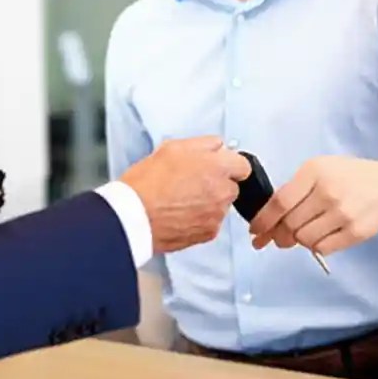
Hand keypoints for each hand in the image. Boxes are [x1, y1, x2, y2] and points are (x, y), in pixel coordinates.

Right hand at [121, 136, 249, 253]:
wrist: (134, 216)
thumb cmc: (147, 183)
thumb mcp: (173, 148)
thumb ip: (204, 145)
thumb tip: (217, 146)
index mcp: (217, 167)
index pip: (243, 165)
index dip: (229, 165)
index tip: (219, 167)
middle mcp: (222, 191)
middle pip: (232, 186)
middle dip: (218, 183)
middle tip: (192, 182)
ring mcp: (217, 214)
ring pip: (221, 205)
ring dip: (208, 202)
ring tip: (181, 199)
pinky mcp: (208, 233)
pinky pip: (210, 222)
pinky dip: (199, 219)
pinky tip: (179, 213)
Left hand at [249, 157, 377, 254]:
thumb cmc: (350, 177)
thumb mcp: (320, 169)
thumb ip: (295, 189)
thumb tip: (268, 219)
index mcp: (314, 171)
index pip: (279, 202)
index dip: (263, 220)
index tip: (255, 230)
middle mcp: (327, 191)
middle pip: (288, 223)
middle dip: (277, 235)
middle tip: (276, 238)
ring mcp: (342, 213)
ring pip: (303, 238)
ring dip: (297, 240)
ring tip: (303, 233)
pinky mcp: (354, 232)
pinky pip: (322, 248)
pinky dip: (315, 246)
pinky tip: (320, 236)